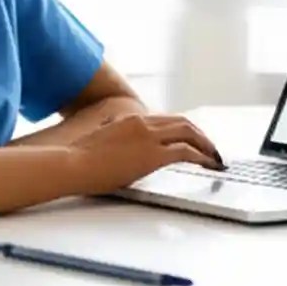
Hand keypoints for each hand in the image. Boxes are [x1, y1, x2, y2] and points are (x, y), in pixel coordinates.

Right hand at [68, 114, 224, 194]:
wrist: (70, 164)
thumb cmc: (78, 160)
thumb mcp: (100, 141)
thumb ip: (115, 138)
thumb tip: (120, 145)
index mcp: (131, 120)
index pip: (167, 120)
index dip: (184, 129)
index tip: (193, 139)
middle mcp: (143, 123)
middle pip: (183, 123)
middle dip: (201, 135)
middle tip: (212, 148)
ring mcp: (149, 137)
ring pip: (189, 133)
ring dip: (206, 145)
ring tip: (216, 158)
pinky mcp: (153, 155)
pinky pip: (186, 152)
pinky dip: (202, 157)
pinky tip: (209, 165)